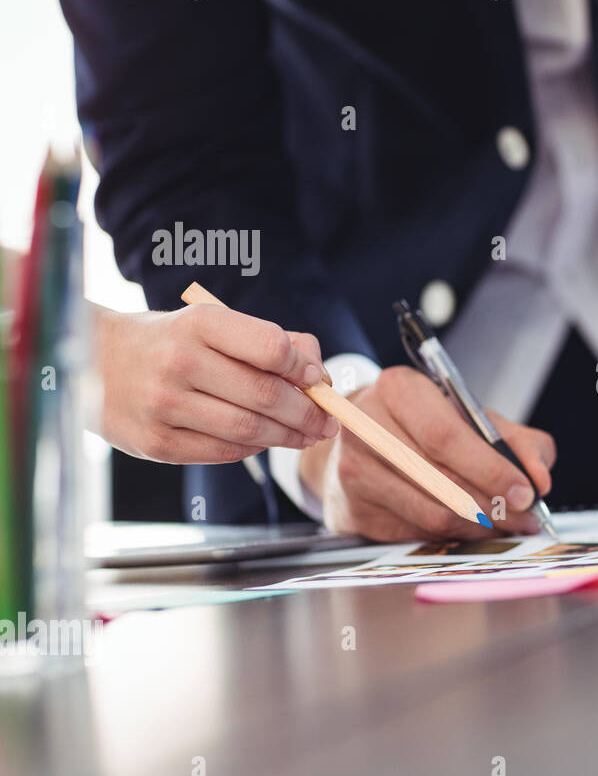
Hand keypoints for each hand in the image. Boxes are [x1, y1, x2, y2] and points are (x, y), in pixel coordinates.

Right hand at [94, 304, 337, 462]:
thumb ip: (268, 343)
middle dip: (308, 413)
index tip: (319, 380)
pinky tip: (264, 440)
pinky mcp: (156, 442)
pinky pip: (223, 451)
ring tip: (307, 435)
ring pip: (249, 429)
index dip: (305, 368)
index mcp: (200, 324)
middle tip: (328, 421)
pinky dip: (253, 448)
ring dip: (288, 436)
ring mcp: (164, 405)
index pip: (271, 348)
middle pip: (266, 396)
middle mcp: (180, 362)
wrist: (91, 361)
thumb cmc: (170, 342)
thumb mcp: (212, 326)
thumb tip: (319, 375)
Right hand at [298, 366, 555, 541]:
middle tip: (526, 517)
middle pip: (440, 480)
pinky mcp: (354, 512)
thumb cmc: (426, 426)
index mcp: (398, 390)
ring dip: (478, 527)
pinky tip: (473, 529)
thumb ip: (517, 441)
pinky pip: (416, 535)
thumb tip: (540, 480)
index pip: (445, 437)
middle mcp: (366, 428)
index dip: (490, 469)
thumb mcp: (473, 417)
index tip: (526, 492)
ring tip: (507, 525)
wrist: (363, 441)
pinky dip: (454, 537)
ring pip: (430, 514)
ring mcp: (353, 473)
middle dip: (493, 505)